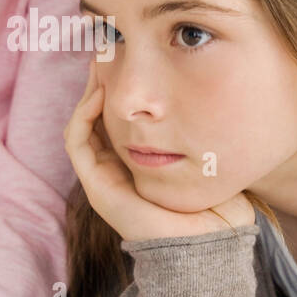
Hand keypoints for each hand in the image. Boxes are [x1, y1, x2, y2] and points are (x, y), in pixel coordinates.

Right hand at [63, 57, 255, 240]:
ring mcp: (105, 179)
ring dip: (86, 94)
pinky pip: (77, 143)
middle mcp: (118, 172)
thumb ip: (203, 132)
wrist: (211, 244)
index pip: (117, 121)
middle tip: (108, 51)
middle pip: (95, 119)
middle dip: (98, 84)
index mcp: (139, 166)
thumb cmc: (217, 207)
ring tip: (100, 66)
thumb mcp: (210, 157)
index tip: (127, 57)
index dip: (117, 88)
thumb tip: (219, 95)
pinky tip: (99, 93)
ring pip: (81, 126)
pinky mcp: (99, 186)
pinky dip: (82, 115)